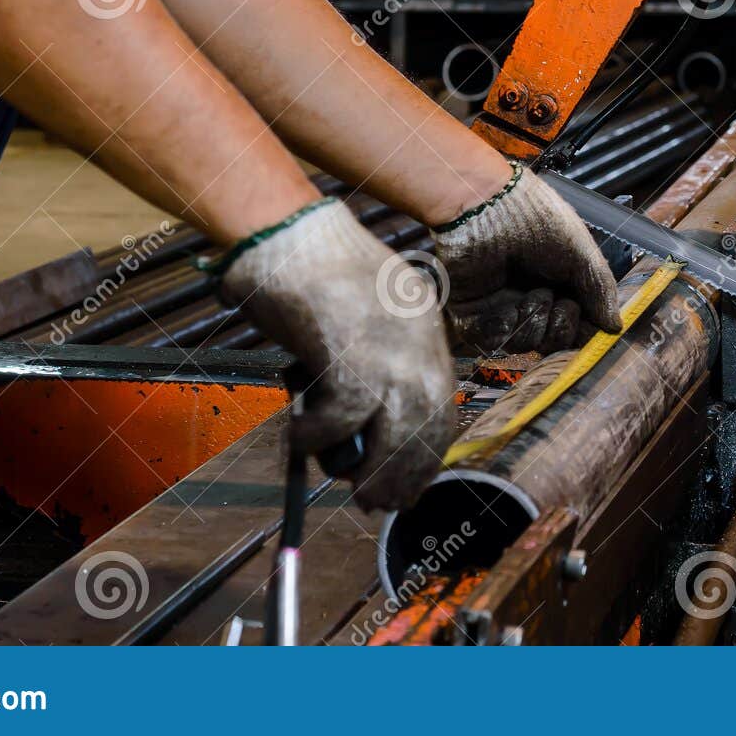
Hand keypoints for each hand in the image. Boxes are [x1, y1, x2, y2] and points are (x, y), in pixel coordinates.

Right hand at [218, 200, 454, 510]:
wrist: (294, 234)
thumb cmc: (318, 264)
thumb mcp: (369, 308)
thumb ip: (377, 351)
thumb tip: (365, 411)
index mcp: (428, 330)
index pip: (441, 404)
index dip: (426, 450)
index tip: (411, 477)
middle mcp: (421, 347)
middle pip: (426, 429)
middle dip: (406, 475)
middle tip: (380, 502)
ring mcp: (392, 358)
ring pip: (395, 438)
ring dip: (372, 473)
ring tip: (349, 487)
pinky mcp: (355, 366)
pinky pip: (341, 424)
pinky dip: (316, 440)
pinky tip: (298, 439)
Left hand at [434, 165, 621, 353]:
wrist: (486, 205)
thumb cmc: (536, 218)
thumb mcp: (582, 253)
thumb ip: (600, 291)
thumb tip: (616, 327)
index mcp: (558, 280)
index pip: (578, 322)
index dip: (586, 332)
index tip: (596, 335)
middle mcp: (530, 294)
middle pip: (554, 339)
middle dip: (562, 327)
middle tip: (561, 303)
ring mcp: (501, 305)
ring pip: (526, 343)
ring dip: (535, 323)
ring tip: (534, 294)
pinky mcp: (472, 312)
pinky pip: (492, 340)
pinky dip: (505, 330)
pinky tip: (508, 310)